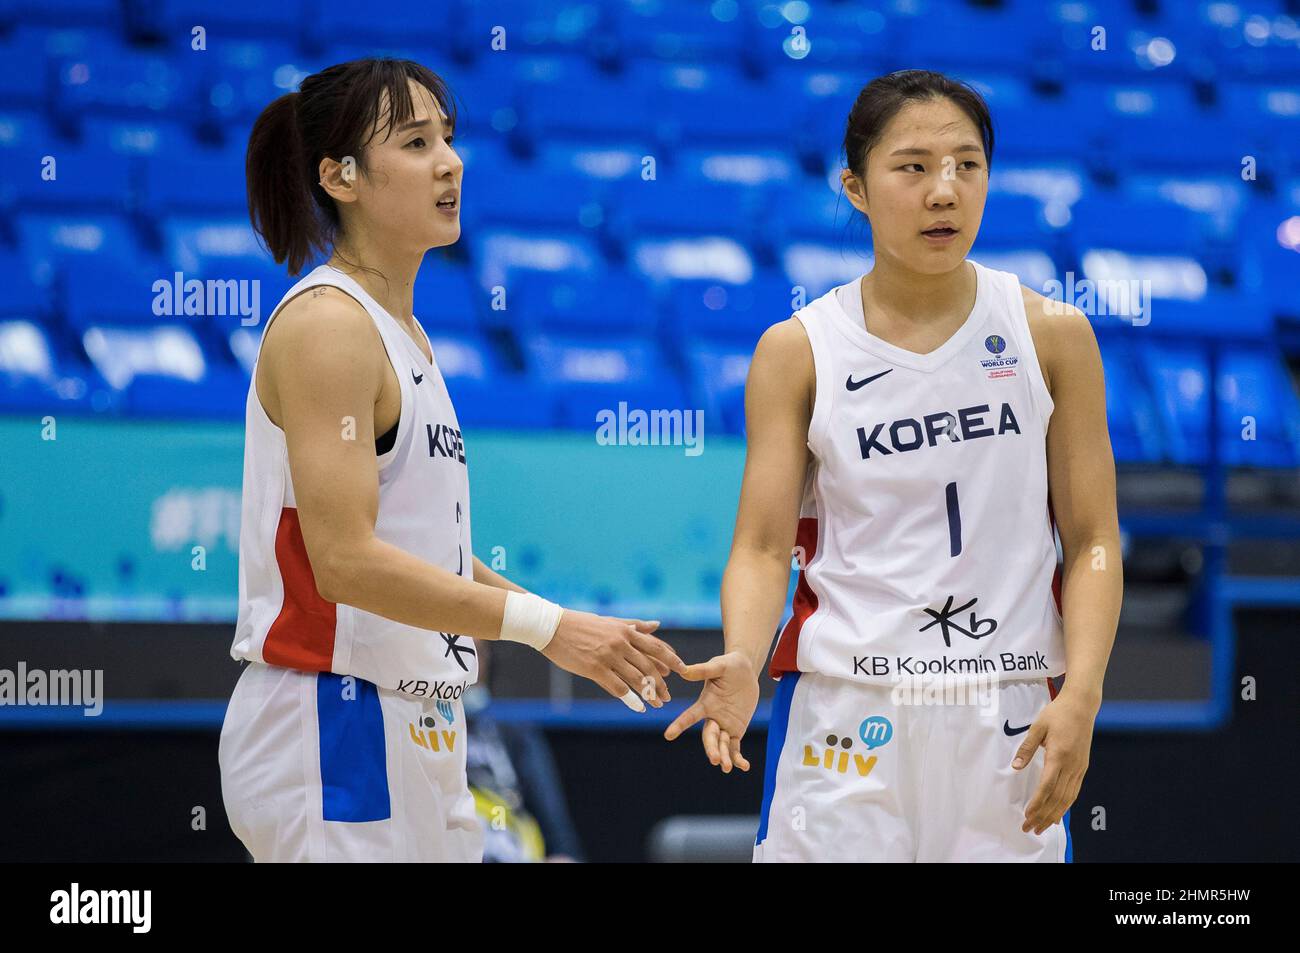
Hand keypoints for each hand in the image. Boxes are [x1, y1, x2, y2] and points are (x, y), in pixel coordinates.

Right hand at [542, 611, 684, 709]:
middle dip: (660, 684)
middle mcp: (620, 643)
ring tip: (657, 705)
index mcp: (626, 631)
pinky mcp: (595, 669)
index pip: (655, 647)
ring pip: (636, 679)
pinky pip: (618, 688)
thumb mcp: (611, 621)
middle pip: (648, 667)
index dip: (670, 660)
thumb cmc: (581, 624)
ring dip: (649, 694)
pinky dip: (631, 700)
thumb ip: (635, 625)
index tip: (682, 671)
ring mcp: (608, 657)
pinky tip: (639, 708)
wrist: (552, 627)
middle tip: (667, 697)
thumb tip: (657, 625)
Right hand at [663, 652, 759, 772]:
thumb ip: (703, 670)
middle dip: (711, 748)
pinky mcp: (736, 729)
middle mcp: (712, 717)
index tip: (668, 735)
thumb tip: (684, 670)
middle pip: (708, 736)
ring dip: (723, 757)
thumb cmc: (729, 665)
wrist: (744, 670)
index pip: (690, 715)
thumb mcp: (718, 666)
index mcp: (705, 703)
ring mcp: (724, 725)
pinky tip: (744, 767)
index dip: (679, 725)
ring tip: (728, 768)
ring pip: (721, 745)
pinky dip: (738, 758)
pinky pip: (735, 747)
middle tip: (714, 759)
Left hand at [1012, 688, 1097, 834]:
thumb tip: (1016, 767)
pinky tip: (1058, 813)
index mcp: (1058, 755)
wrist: (1081, 706)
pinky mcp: (1083, 767)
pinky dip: (1065, 805)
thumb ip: (1026, 748)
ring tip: (1042, 827)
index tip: (1027, 816)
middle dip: (1043, 816)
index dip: (1037, 804)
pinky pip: (1074, 791)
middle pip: (1057, 798)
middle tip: (1030, 829)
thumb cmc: (1057, 714)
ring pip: (1068, 798)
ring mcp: (1079, 768)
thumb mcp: (1037, 727)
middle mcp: (1071, 765)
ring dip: (1054, 814)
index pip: (1047, 787)